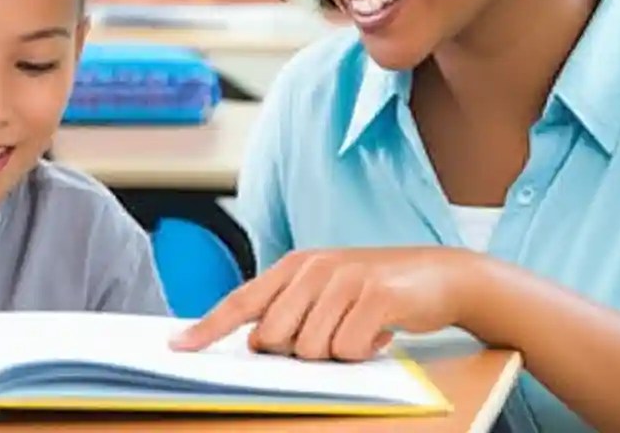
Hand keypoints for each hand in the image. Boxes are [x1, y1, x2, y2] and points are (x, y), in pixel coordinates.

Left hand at [171, 247, 478, 360]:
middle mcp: (312, 268)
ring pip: (309, 350)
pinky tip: (381, 333)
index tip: (177, 346)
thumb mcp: (325, 291)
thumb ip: (288, 310)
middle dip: (297, 352)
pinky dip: (364, 352)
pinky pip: (348, 350)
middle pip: (273, 338)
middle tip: (332, 335)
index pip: (240, 301)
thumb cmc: (374, 289)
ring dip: (336, 352)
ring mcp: (343, 279)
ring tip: (359, 330)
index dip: (207, 327)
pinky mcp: (376, 296)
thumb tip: (252, 345)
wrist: (442, 274)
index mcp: (293, 266)